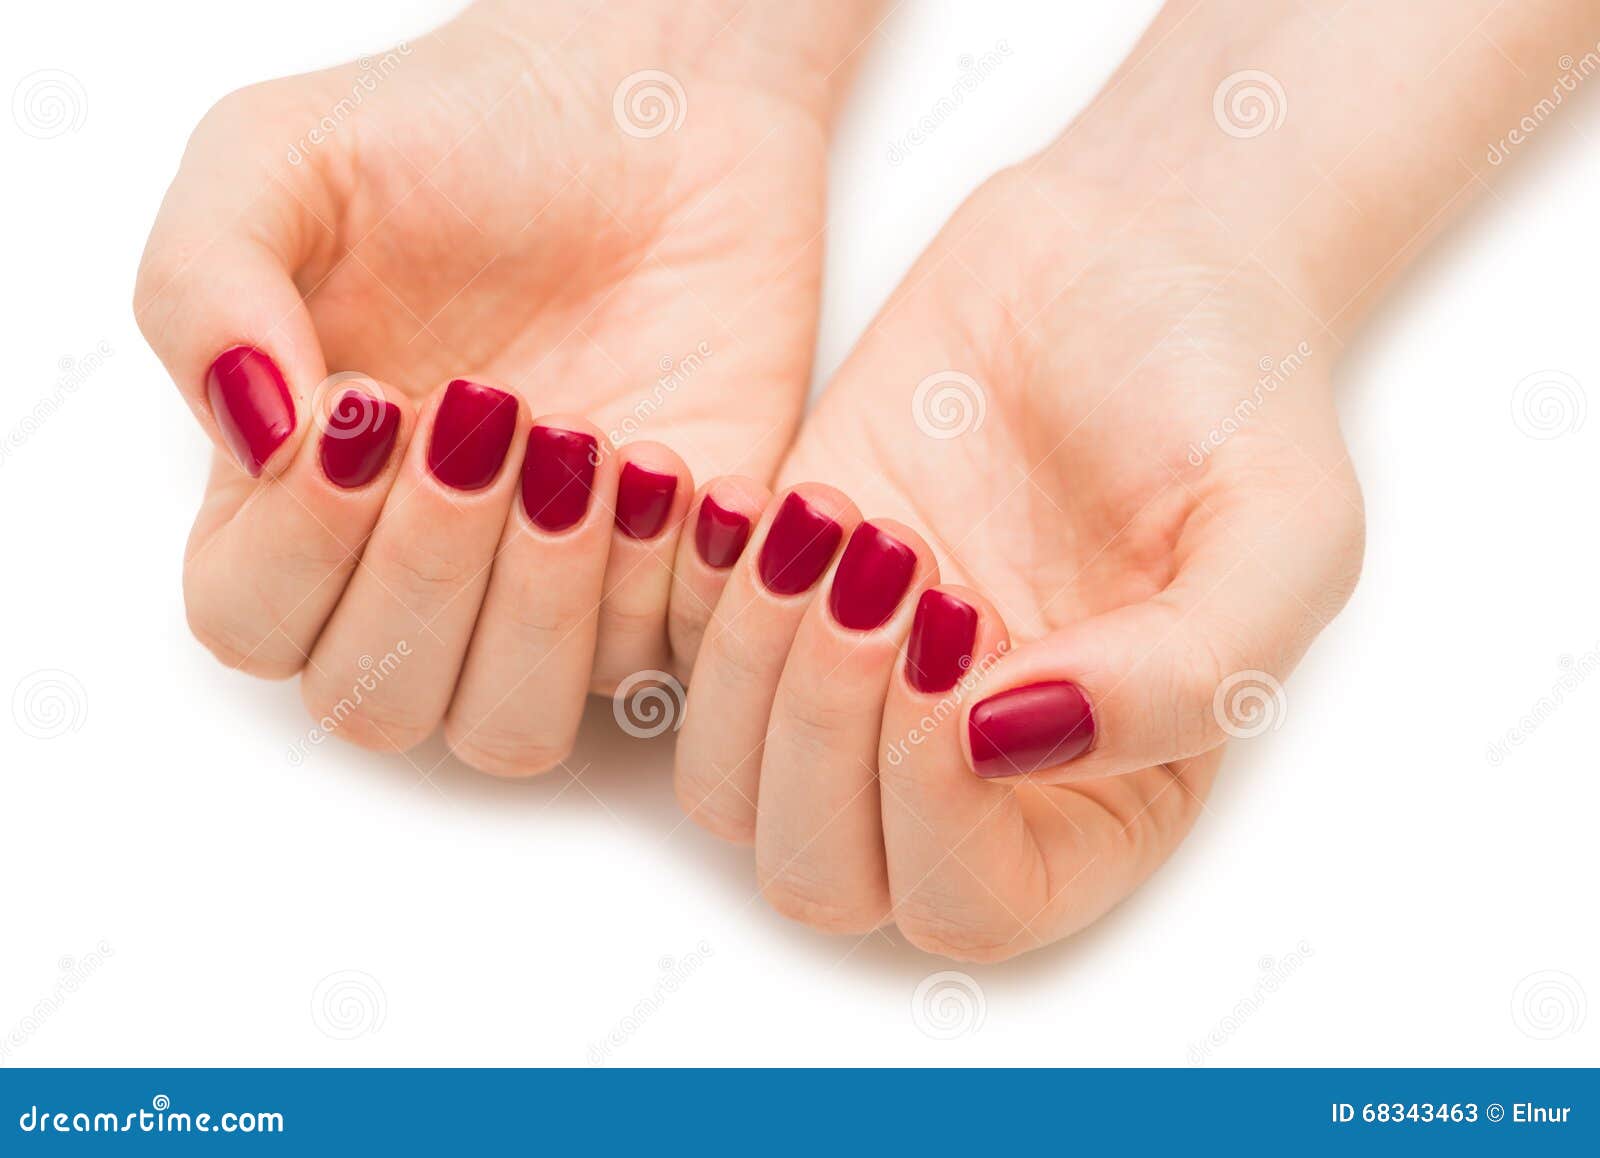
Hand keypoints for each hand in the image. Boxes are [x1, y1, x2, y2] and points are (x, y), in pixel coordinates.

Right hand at [134, 0, 873, 771]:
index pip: (250, 621)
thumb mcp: (284, 158)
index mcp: (298, 491)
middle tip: (494, 408)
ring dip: (545, 605)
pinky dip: (669, 583)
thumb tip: (251, 439)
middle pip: (378, 698)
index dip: (304, 546)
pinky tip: (679, 464)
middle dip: (434, 569)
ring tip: (592, 446)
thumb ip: (207, 289)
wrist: (657, 123)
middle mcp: (416, 567)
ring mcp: (545, 591)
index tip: (375, 408)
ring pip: (510, 727)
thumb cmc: (466, 135)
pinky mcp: (664, 588)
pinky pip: (659, 669)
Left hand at [672, 157, 1364, 955]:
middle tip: (889, 575)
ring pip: (731, 786)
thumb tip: (1008, 747)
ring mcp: (861, 684)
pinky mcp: (782, 594)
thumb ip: (1187, 676)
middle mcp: (966, 769)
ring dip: (756, 670)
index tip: (959, 649)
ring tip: (837, 530)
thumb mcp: (1282, 532)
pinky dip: (704, 600)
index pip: (972, 908)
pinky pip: (682, 665)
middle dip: (825, 740)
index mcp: (1099, 799)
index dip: (936, 814)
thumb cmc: (1222, 392)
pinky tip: (785, 507)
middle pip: (824, 872)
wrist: (1122, 252)